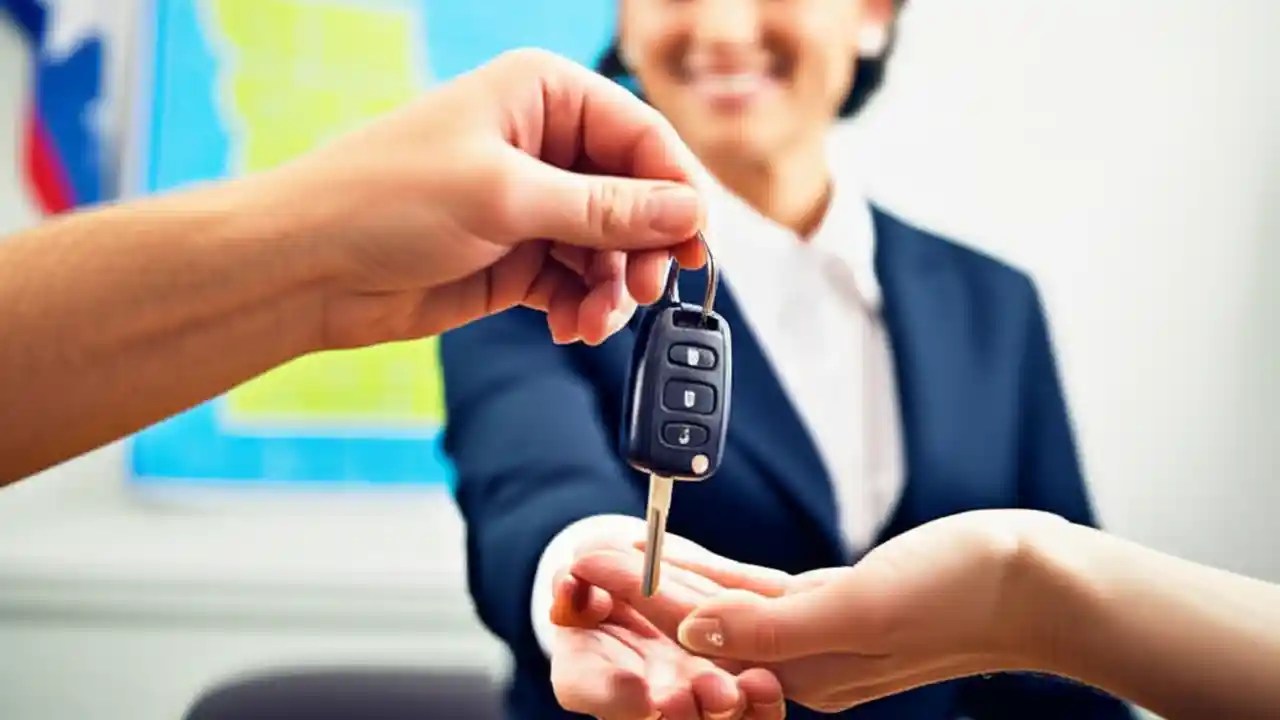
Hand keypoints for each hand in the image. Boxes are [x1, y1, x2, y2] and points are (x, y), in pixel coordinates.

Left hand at [256, 48, 706, 348]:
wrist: (306, 269)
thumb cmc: (381, 201)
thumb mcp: (506, 198)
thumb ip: (604, 209)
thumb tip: (687, 211)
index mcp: (541, 95)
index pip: (641, 135)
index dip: (676, 190)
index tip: (696, 243)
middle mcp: (543, 145)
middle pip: (634, 196)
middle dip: (645, 248)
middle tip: (649, 289)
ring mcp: (531, 205)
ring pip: (609, 248)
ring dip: (613, 290)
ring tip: (596, 321)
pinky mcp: (516, 258)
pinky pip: (576, 283)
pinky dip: (582, 308)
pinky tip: (571, 327)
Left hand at [567, 511, 1069, 713]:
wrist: (1039, 587)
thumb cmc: (964, 595)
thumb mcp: (863, 608)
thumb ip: (775, 627)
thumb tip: (696, 637)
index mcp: (804, 667)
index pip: (698, 630)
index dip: (637, 595)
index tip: (586, 564)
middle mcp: (806, 659)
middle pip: (703, 623)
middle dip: (640, 592)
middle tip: (584, 555)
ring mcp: (825, 635)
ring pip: (728, 608)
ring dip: (675, 581)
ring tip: (625, 552)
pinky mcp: (844, 607)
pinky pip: (764, 594)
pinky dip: (725, 577)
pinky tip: (699, 562)